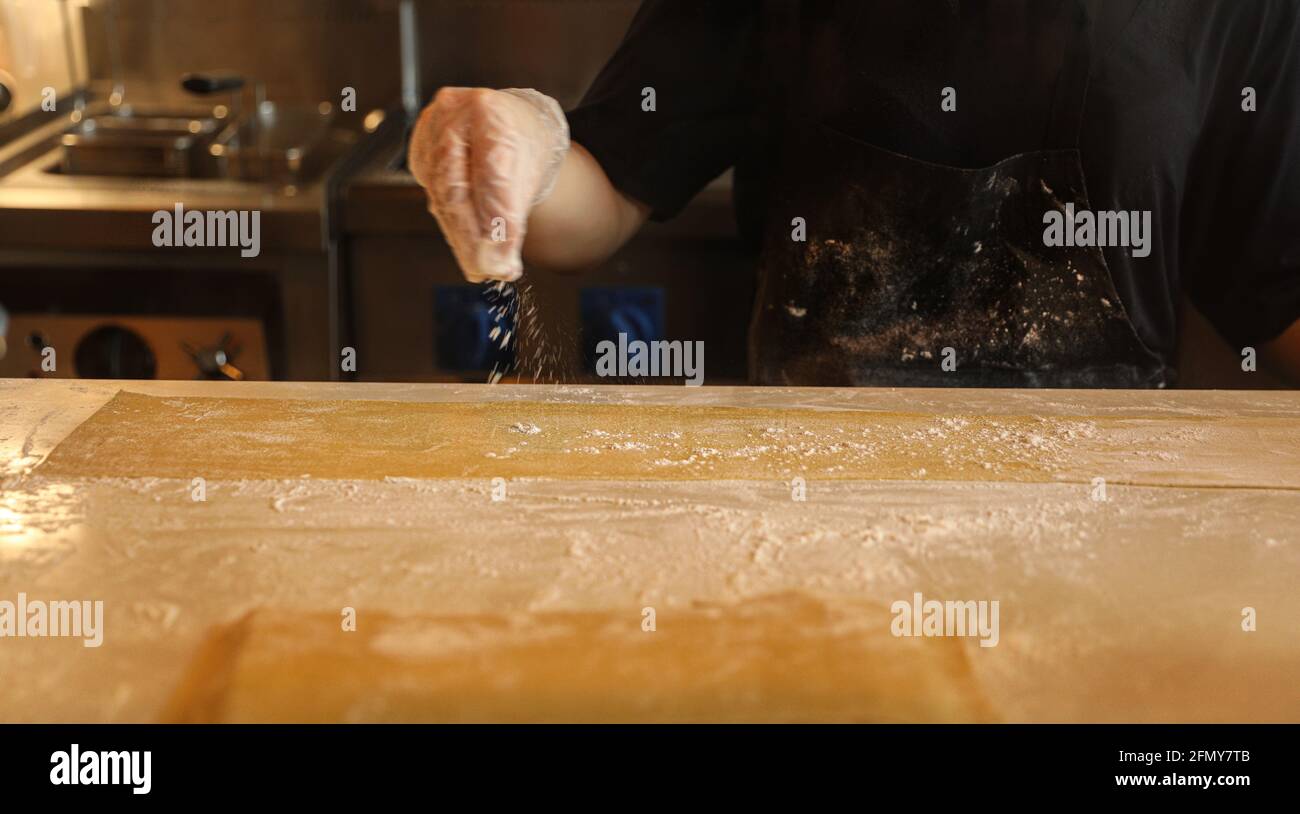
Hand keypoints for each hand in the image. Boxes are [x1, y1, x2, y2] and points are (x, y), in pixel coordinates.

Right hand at [408, 87, 569, 282]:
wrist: (510, 120)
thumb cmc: (524, 144)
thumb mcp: (531, 176)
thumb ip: (513, 217)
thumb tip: (498, 266)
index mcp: (491, 113)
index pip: (492, 177)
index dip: (497, 223)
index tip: (503, 260)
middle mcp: (455, 115)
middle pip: (456, 190)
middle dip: (472, 240)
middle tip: (487, 270)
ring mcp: (431, 129)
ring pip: (440, 195)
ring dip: (460, 237)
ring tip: (481, 264)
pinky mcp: (419, 146)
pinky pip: (432, 191)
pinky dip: (450, 221)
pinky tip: (465, 240)